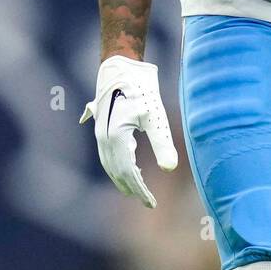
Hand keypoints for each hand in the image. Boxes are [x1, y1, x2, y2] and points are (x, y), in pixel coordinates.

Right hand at [79, 55, 177, 206]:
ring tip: (136, 187)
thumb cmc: (140, 89)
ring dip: (122, 177)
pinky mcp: (102, 124)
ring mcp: (100, 131)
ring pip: (110, 163)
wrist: (121, 65)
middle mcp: (103, 138)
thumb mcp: (155, 116)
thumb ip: (162, 143)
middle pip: (116, 171)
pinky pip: (108, 151)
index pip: (128, 173)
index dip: (140, 190)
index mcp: (115, 139)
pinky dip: (117, 163)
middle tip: (147, 201)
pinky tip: (129, 163)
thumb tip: (170, 169)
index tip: (151, 204)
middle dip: (132, 187)